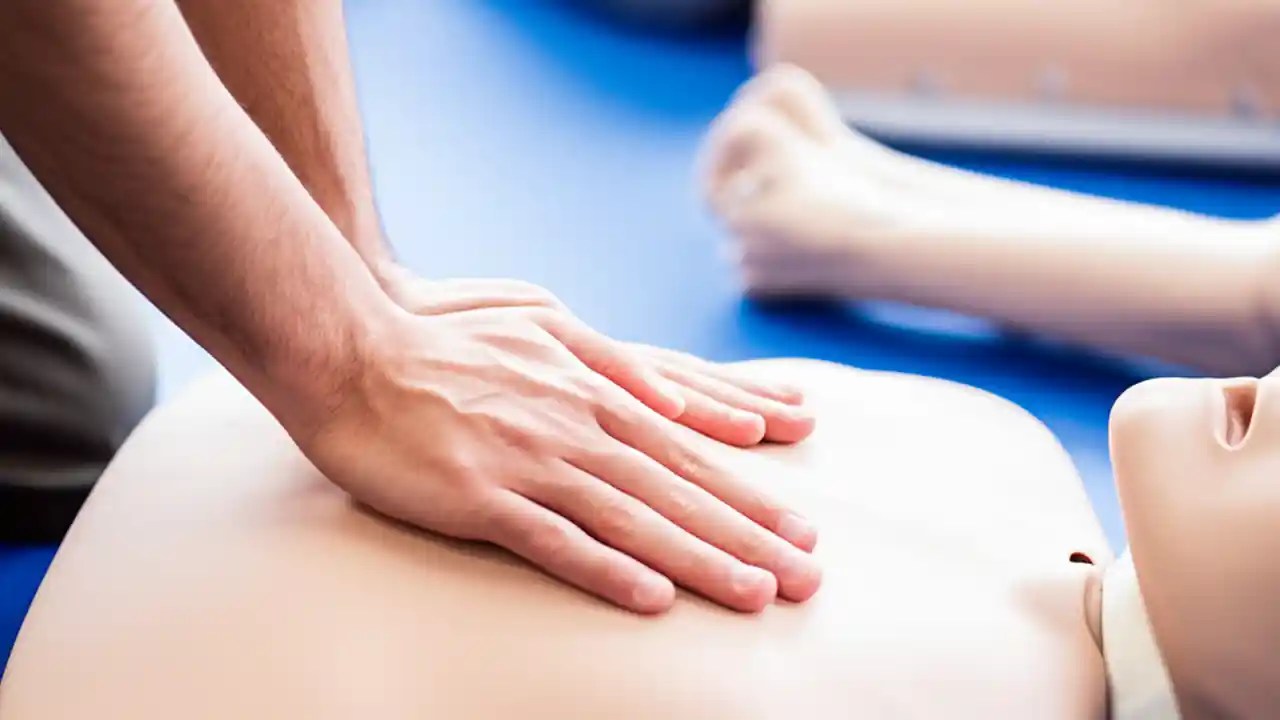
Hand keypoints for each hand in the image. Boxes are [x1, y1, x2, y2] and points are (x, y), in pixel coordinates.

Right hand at [296, 305, 820, 613]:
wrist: (351, 345)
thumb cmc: (445, 336)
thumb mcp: (540, 320)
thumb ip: (610, 359)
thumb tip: (674, 395)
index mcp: (592, 392)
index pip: (689, 450)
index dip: (748, 492)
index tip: (800, 525)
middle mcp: (576, 427)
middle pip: (678, 489)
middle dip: (749, 534)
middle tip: (808, 575)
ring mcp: (530, 462)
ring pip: (633, 518)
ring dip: (700, 558)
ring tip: (756, 595)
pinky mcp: (481, 497)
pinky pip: (554, 541)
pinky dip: (605, 569)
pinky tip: (651, 598)